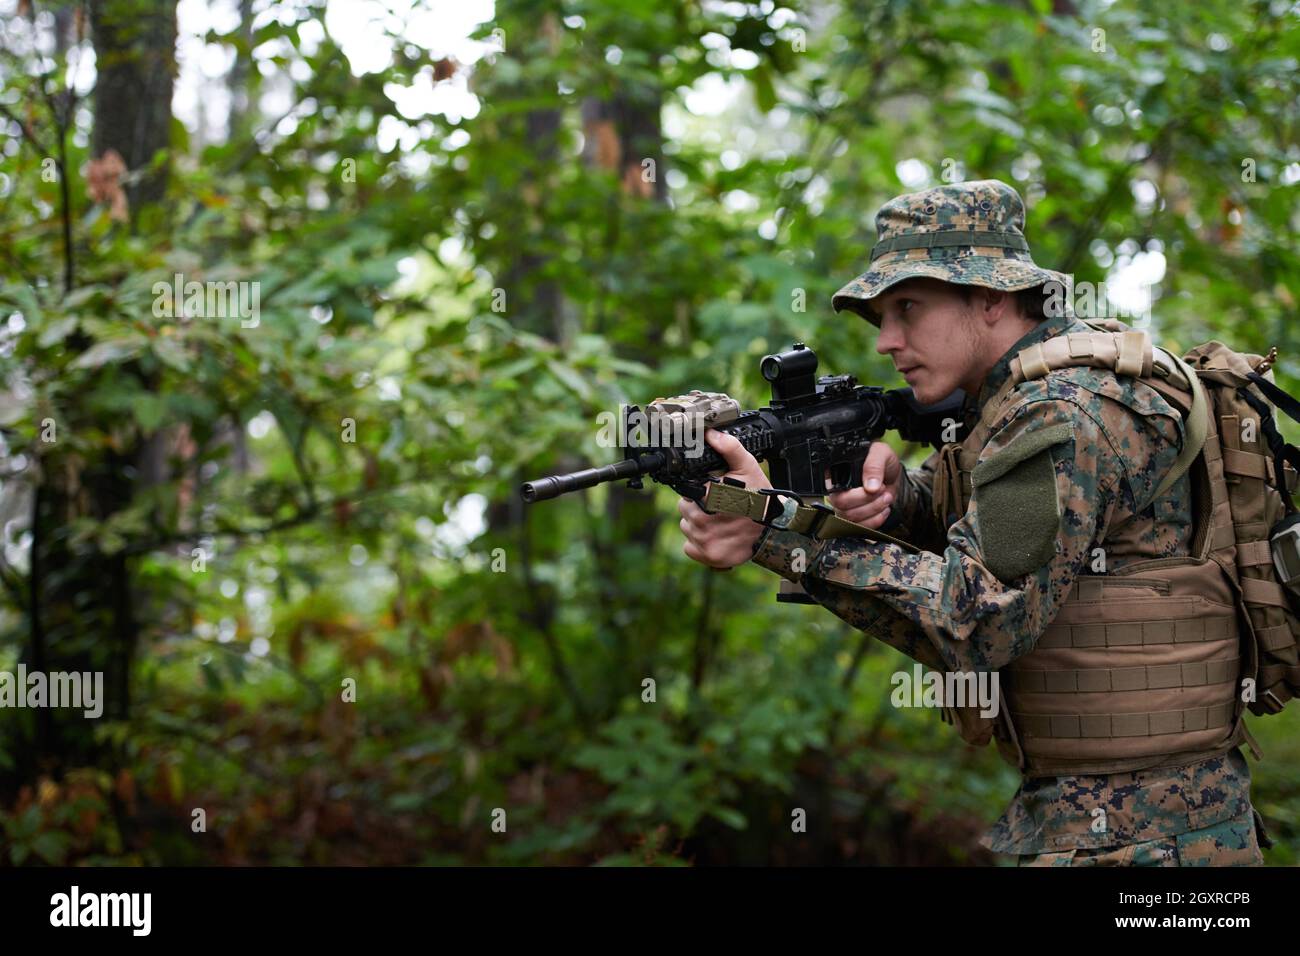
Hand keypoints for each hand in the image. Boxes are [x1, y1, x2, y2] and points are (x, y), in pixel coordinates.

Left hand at [678, 430, 770, 568]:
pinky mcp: (707, 556)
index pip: (688, 491)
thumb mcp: (748, 467)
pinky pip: (690, 546)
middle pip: (685, 509)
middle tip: (721, 507)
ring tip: (721, 521)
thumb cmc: (761, 498)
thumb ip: (729, 448)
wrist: (775, 531)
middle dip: (699, 506)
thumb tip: (711, 434)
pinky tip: (717, 535)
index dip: (702, 491)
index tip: (717, 493)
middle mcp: (702, 520)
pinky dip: (700, 542)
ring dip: (699, 524)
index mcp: (708, 496)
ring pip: (687, 527)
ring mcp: (704, 540)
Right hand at [827, 440, 901, 528]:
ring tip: (886, 497)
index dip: (857, 493)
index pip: (836, 491)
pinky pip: (860, 527)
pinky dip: (876, 520)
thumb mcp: (880, 453)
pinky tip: (884, 508)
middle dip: (868, 501)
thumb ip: (874, 466)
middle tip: (882, 490)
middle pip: (842, 506)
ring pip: (852, 518)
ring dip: (874, 510)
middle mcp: (836, 491)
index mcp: (835, 474)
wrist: (891, 472)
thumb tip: (870, 486)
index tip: (875, 486)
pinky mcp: (855, 517)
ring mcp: (844, 506)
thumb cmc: (881, 460)